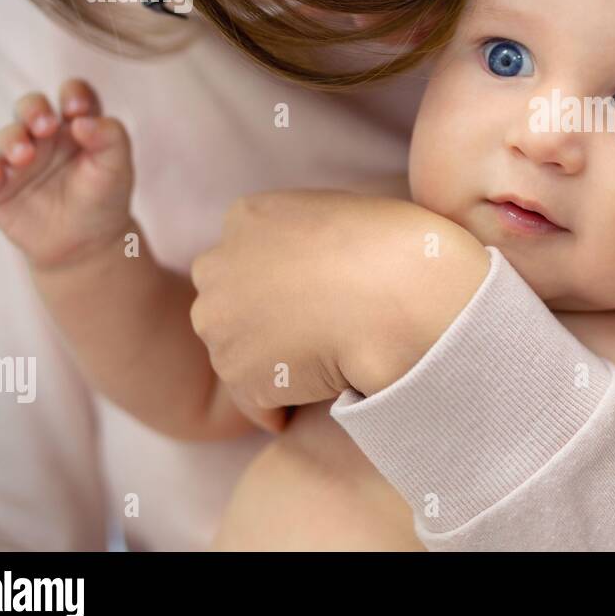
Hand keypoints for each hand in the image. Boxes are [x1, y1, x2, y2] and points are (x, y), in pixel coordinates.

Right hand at [0, 78, 133, 270]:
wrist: (88, 244)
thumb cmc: (105, 197)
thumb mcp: (118, 167)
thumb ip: (110, 138)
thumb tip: (82, 121)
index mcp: (77, 124)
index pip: (73, 95)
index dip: (73, 94)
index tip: (77, 109)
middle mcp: (44, 136)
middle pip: (31, 107)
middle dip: (33, 110)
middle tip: (45, 126)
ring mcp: (19, 159)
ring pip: (6, 137)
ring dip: (11, 141)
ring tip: (24, 156)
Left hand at [190, 191, 489, 413]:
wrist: (397, 293)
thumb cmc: (390, 247)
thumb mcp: (336, 212)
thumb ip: (302, 234)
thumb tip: (305, 263)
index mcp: (246, 218)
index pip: (243, 255)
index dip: (278, 279)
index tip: (311, 293)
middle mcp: (217, 267)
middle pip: (226, 302)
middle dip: (258, 319)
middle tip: (312, 330)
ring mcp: (220, 322)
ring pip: (238, 351)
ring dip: (270, 361)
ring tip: (322, 361)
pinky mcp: (238, 373)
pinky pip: (255, 398)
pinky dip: (281, 403)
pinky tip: (319, 392)